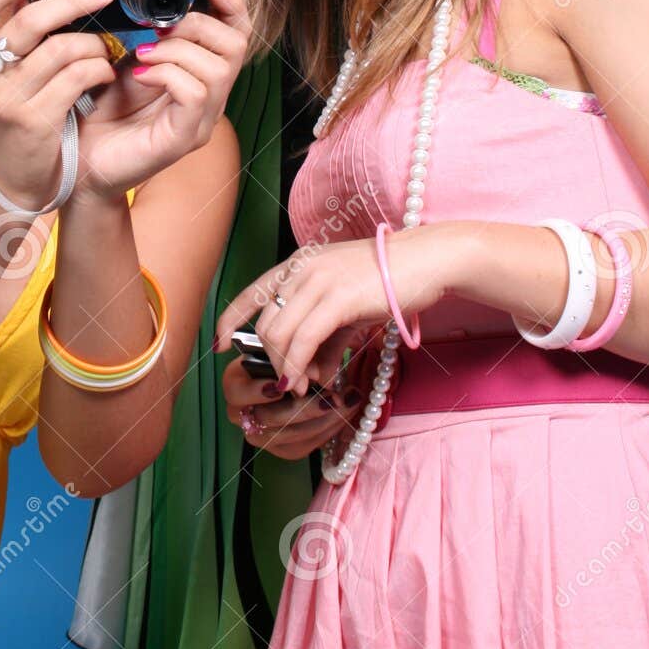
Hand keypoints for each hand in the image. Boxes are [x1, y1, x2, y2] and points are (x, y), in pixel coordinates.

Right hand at [0, 0, 117, 210]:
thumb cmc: (13, 122)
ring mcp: (5, 99)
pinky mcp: (32, 121)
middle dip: (73, 0)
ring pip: (61, 49)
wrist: (9, 184)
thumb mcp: (2, 79)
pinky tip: (105, 75)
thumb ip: (18, 43)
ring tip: (106, 49)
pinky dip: (98, 71)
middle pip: (29, 22)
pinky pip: (76, 79)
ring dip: (94, 44)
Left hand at [73, 0, 249, 198]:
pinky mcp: (182, 139)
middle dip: (197, 25)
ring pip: (217, 69)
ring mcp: (200, 122)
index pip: (238, 35)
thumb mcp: (126, 58)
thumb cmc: (101, 111)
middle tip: (158, 30)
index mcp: (200, 76)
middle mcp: (210, 100)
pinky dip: (167, 74)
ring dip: (176, 50)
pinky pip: (194, 93)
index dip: (232, 6)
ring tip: (143, 55)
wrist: (77, 159)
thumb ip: (146, 33)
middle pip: (236, 47)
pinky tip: (140, 75)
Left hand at [215, 230, 457, 394]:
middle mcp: (301, 269)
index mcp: (299, 264)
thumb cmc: (391, 281)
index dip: (230, 320)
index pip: (251, 292)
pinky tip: (306, 383)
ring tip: (299, 388)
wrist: (428, 261)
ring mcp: (318, 281)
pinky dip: (298, 367)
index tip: (220, 345)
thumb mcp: (349, 309)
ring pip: (279, 334)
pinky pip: (303, 341)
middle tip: (288, 385)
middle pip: (265, 324)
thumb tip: (315, 375)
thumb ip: (327, 339)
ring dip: (284, 369)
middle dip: (270, 361)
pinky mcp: (337, 299)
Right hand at [223, 356, 363, 460]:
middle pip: (267, 418)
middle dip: (302, 408)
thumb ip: (296, 356)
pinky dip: (328, 429)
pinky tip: (345, 413)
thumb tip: (315, 375)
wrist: (299, 376)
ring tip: (346, 402)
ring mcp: (261, 435)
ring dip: (322, 420)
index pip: (237, 391)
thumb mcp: (288, 348)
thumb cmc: (288, 356)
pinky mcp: (282, 449)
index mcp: (234, 383)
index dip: (259, 391)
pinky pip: (304, 446)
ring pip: (289, 436)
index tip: (283, 386)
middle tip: (330, 398)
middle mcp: (242, 414)